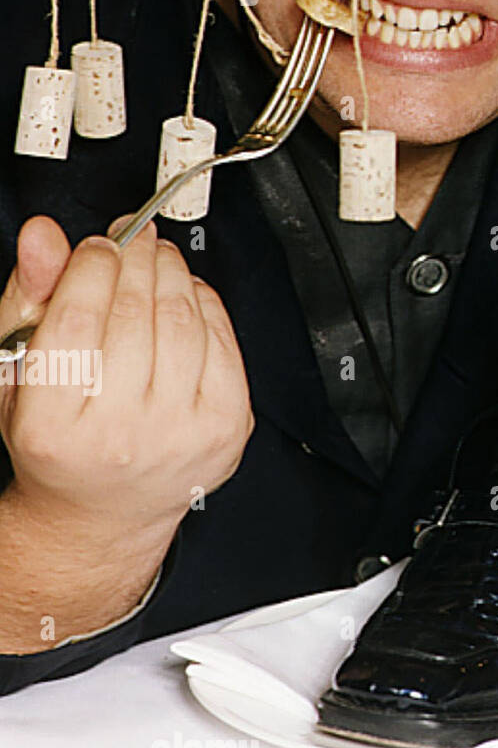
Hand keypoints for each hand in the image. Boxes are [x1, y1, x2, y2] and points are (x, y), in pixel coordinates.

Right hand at [0, 215, 252, 541]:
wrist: (103, 511)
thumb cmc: (60, 439)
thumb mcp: (17, 372)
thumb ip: (29, 296)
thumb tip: (44, 236)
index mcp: (53, 428)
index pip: (77, 317)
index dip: (90, 264)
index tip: (96, 246)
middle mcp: (121, 437)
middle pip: (135, 311)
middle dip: (135, 257)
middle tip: (131, 239)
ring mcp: (180, 434)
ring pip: (182, 317)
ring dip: (170, 271)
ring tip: (155, 259)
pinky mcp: (226, 426)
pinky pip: (222, 339)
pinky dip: (204, 302)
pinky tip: (185, 294)